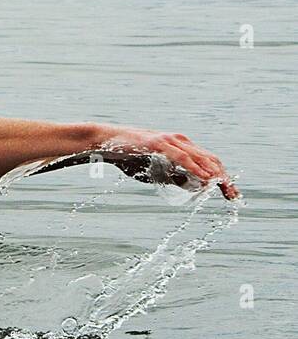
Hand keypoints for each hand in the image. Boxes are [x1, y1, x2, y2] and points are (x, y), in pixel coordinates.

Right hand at [99, 127, 237, 199]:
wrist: (104, 142)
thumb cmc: (128, 156)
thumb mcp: (154, 170)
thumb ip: (172, 177)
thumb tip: (190, 188)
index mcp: (181, 146)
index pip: (209, 161)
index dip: (222, 177)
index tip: (230, 194)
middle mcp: (180, 141)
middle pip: (211, 160)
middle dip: (224, 179)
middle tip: (234, 197)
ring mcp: (170, 141)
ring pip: (201, 158)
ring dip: (215, 175)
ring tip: (225, 189)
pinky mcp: (160, 144)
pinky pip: (183, 157)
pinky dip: (196, 168)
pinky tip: (205, 179)